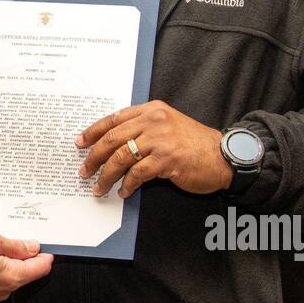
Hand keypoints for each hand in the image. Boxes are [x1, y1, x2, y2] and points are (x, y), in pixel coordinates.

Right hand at [0, 229, 53, 302]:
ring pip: (8, 276)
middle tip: (17, 237)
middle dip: (25, 255)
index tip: (46, 243)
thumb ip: (15, 246)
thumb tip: (33, 248)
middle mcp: (4, 290)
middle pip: (25, 272)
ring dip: (6, 260)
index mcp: (12, 277)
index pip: (40, 268)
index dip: (46, 254)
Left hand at [76, 100, 233, 197]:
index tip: (80, 143)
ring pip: (121, 157)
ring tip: (99, 187)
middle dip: (94, 157)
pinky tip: (124, 192)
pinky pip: (137, 174)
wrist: (223, 155)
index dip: (94, 131)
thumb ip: (144, 128)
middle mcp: (154, 121)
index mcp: (152, 110)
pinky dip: (127, 185)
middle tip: (84, 170)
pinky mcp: (167, 160)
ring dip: (106, 175)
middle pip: (113, 138)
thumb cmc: (194, 143)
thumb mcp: (168, 125)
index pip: (114, 119)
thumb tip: (113, 144)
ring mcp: (160, 140)